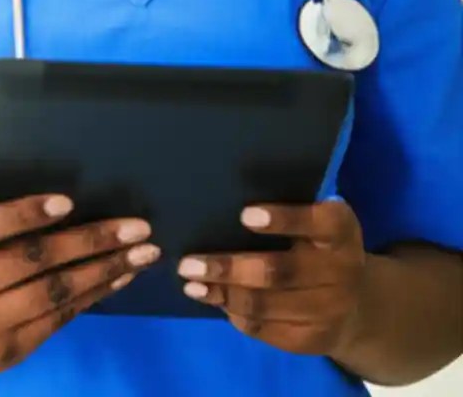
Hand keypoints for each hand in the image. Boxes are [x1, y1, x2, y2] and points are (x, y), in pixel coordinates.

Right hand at [0, 180, 160, 380]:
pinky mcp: (5, 351)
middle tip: (136, 226)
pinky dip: (92, 296)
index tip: (67, 201)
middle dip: (91, 240)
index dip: (26, 213)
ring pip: (54, 292)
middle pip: (32, 260)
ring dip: (105, 269)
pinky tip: (117, 277)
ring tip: (142, 252)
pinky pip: (57, 319)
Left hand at [179, 201, 367, 355]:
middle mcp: (341, 272)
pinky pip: (263, 328)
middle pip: (278, 271)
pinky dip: (233, 313)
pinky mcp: (312, 339)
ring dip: (222, 293)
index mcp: (341, 233)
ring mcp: (329, 310)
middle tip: (188, 264)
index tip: (245, 215)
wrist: (356, 307)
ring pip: (264, 304)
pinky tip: (214, 300)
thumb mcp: (313, 226)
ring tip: (191, 284)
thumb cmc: (315, 249)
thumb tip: (216, 205)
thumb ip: (282, 213)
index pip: (320, 223)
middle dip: (229, 268)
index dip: (284, 219)